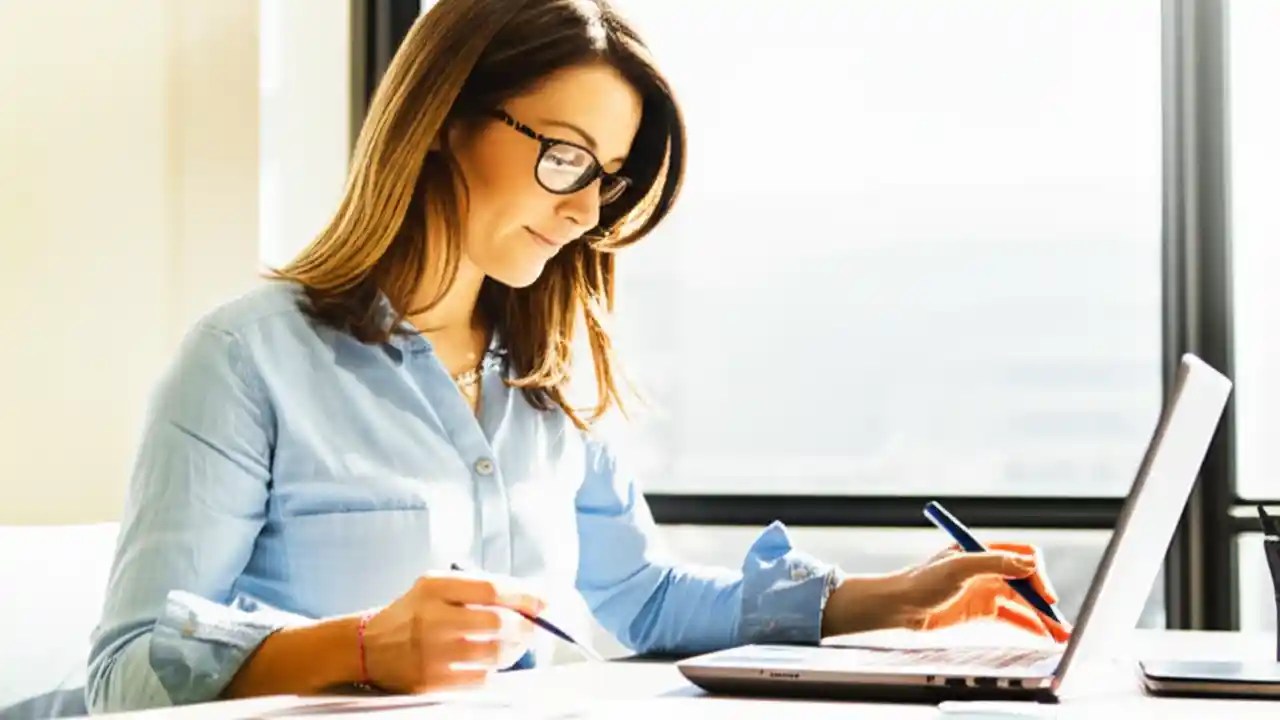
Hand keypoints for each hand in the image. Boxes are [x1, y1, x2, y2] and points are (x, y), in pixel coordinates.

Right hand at [361, 572, 546, 692]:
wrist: (369, 646)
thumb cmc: (413, 613)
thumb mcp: (436, 587)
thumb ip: (477, 587)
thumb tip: (529, 597)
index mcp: (434, 587)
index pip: (491, 588)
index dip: (524, 595)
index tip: (543, 601)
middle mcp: (431, 618)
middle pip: (497, 623)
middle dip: (525, 626)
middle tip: (534, 627)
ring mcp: (431, 653)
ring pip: (493, 653)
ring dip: (515, 649)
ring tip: (517, 644)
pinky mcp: (432, 682)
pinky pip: (480, 678)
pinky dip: (494, 669)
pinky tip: (493, 661)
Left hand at [899, 542, 1070, 641]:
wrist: (900, 606)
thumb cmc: (922, 581)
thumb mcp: (958, 567)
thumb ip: (993, 563)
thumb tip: (1028, 565)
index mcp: (984, 551)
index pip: (1022, 557)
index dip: (1036, 575)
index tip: (1043, 594)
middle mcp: (989, 569)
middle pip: (1027, 582)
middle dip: (1045, 601)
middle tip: (1058, 621)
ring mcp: (987, 590)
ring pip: (1023, 602)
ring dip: (1042, 617)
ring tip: (1059, 634)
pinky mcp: (983, 610)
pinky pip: (1013, 617)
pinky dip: (1029, 625)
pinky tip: (1043, 635)